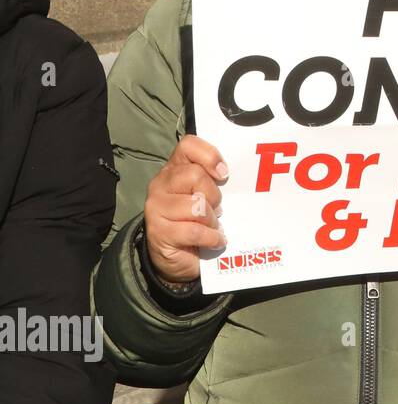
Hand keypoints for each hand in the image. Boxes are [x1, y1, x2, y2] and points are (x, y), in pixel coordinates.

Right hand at [143, 135, 227, 283]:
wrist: (179, 258)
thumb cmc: (197, 221)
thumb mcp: (207, 196)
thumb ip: (214, 181)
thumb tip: (235, 175)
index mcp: (174, 169)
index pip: (188, 145)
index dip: (210, 156)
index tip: (223, 174)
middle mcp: (161, 184)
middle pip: (194, 175)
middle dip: (213, 195)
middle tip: (216, 208)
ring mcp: (156, 207)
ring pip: (195, 205)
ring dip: (212, 220)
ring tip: (212, 226)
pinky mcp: (159, 232)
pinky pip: (195, 231)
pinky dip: (211, 238)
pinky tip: (215, 240)